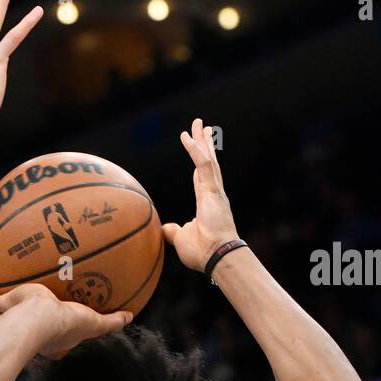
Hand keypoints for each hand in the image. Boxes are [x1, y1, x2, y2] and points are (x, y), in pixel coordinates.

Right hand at [0, 279, 131, 358]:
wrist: (37, 320)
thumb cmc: (65, 325)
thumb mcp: (93, 323)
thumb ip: (110, 322)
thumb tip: (131, 316)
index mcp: (52, 337)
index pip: (57, 336)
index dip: (61, 332)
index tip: (63, 321)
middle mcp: (30, 329)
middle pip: (30, 324)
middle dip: (31, 319)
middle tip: (34, 307)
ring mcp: (14, 318)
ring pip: (5, 313)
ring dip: (3, 307)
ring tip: (6, 293)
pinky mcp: (3, 305)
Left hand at [162, 118, 241, 272]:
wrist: (216, 257)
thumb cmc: (202, 252)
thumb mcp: (181, 238)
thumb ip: (174, 231)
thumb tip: (164, 228)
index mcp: (206, 201)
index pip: (201, 175)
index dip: (199, 160)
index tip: (197, 147)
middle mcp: (212, 192)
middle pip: (208, 162)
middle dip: (204, 143)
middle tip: (201, 126)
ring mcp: (214, 190)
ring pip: (207, 159)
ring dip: (202, 140)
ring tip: (199, 123)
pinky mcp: (212, 190)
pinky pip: (202, 164)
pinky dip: (195, 150)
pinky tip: (187, 137)